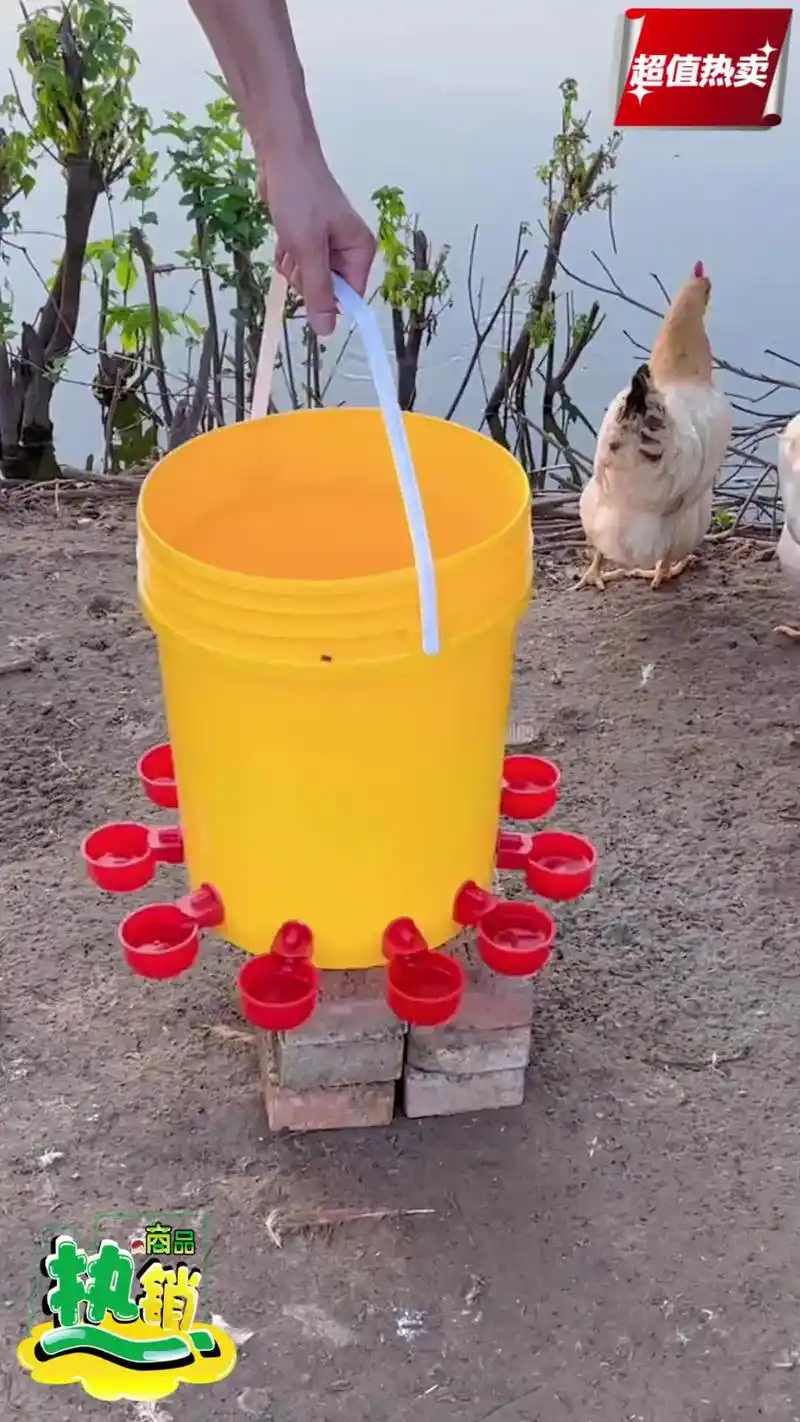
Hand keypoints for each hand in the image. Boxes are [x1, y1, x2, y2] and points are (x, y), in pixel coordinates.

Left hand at [260, 144, 375, 336]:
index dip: (327, 300)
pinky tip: (284, 237)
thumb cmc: (300, 198)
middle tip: (297, 254)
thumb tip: (326, 332)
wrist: (282, 156)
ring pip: (310, 280)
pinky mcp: (311, 240)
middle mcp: (350, 252)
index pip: (350, 298)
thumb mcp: (308, 249)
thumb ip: (318, 291)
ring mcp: (329, 246)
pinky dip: (288, 257)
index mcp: (360, 253)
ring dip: (294, 268)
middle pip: (328, 291)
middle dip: (306, 279)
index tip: (307, 284)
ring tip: (289, 240)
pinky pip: (300, 265)